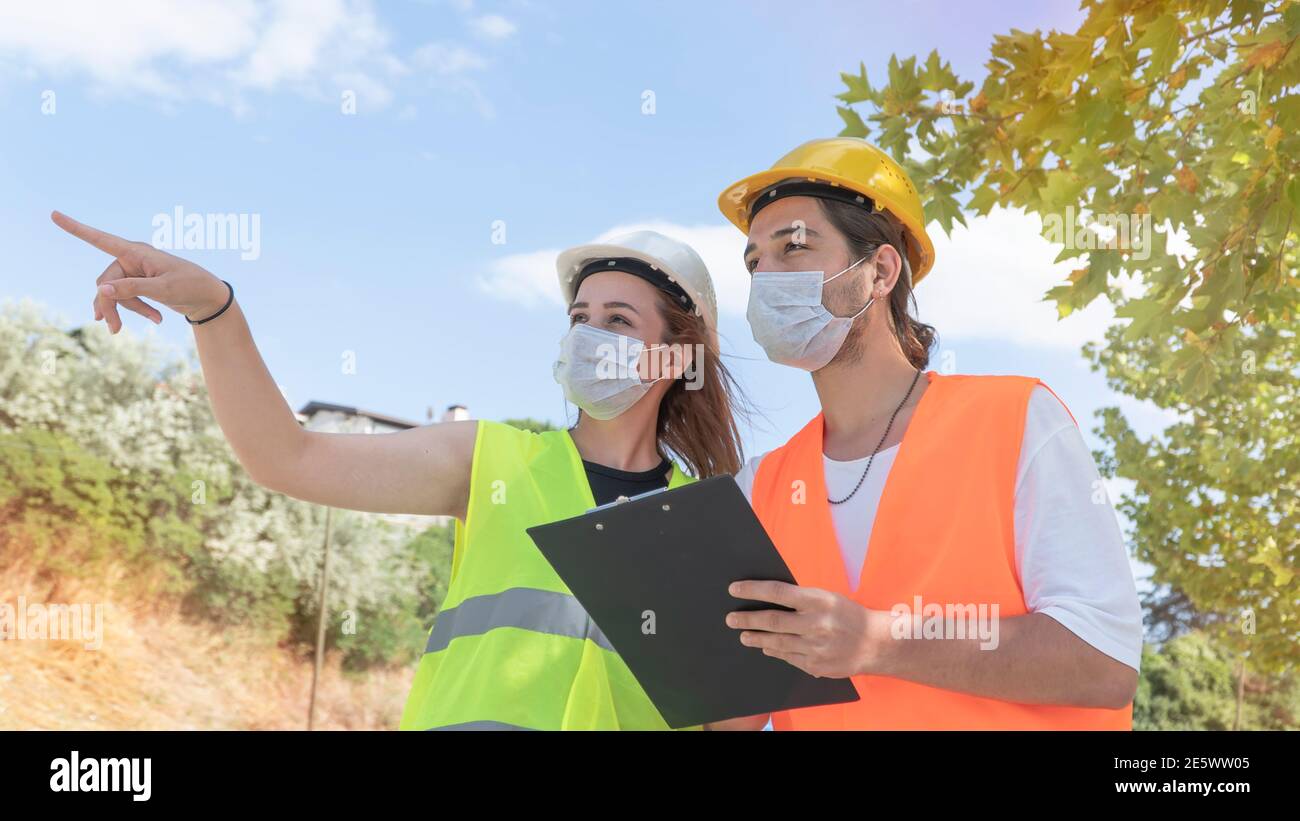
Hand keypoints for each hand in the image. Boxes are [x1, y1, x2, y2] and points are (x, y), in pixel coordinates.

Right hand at [51, 211, 229, 332]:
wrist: (209, 297)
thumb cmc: (191, 286)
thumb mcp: (164, 289)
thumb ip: (133, 289)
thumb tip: (102, 290)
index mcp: (136, 252)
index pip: (100, 239)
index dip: (76, 228)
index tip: (54, 214)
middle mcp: (132, 259)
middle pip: (105, 283)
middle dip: (110, 306)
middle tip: (115, 330)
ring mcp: (134, 272)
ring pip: (114, 294)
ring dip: (128, 310)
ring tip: (156, 321)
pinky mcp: (139, 284)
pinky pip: (126, 299)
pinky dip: (138, 310)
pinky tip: (158, 320)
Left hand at [726, 580, 886, 678]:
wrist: (874, 643)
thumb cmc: (848, 615)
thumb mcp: (827, 598)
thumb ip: (800, 599)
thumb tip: (767, 597)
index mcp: (819, 601)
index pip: (778, 592)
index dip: (753, 590)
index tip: (734, 589)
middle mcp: (816, 623)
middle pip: (772, 620)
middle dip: (747, 619)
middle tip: (731, 618)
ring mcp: (815, 647)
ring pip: (776, 642)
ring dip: (756, 638)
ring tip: (743, 635)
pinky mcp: (815, 665)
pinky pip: (788, 657)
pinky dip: (774, 651)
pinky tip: (766, 646)